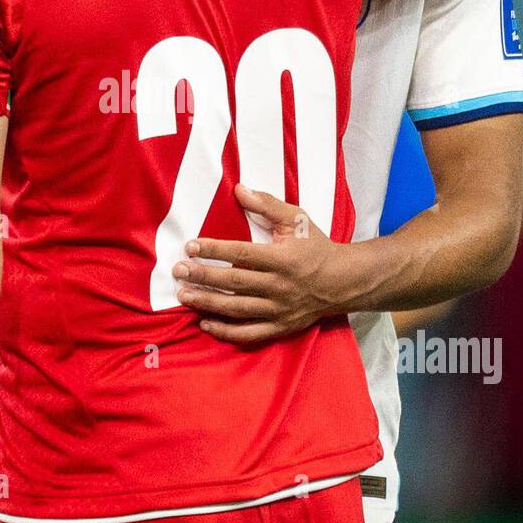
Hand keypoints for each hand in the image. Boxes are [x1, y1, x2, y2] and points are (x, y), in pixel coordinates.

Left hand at [173, 184, 348, 343]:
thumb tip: (239, 189)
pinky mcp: (281, 326)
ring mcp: (280, 309)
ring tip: (184, 296)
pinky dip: (227, 331)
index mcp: (283, 259)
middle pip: (235, 283)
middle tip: (178, 271)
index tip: (191, 246)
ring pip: (238, 309)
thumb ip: (267, 204)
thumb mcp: (297, 220)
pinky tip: (205, 323)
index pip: (242, 254)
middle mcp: (280, 286)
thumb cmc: (317, 247)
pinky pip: (250, 333)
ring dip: (208, 303)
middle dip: (203, 276)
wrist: (343, 281)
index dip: (214, 250)